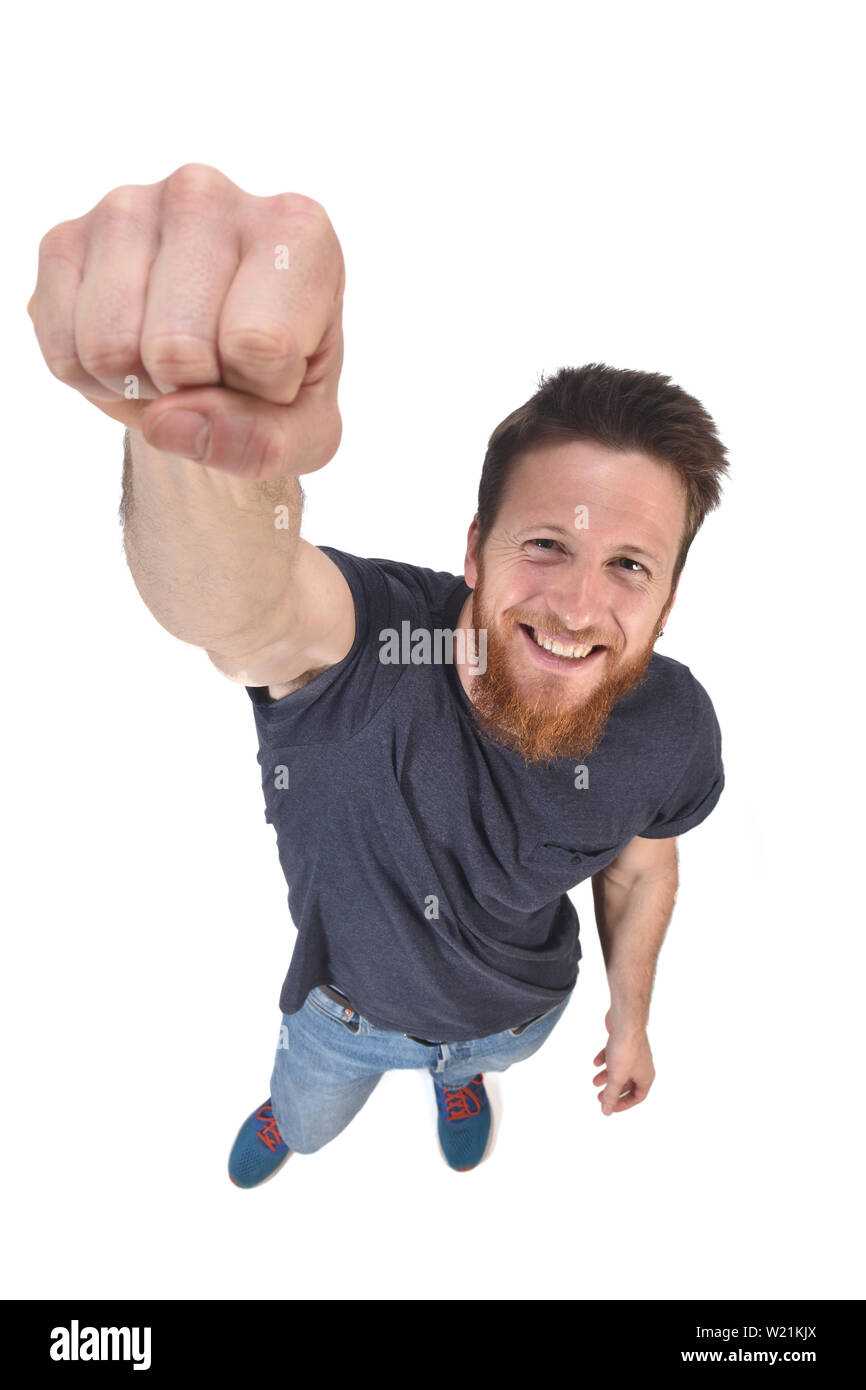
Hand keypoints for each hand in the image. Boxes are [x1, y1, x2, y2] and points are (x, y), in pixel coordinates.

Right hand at [26, 162, 344, 478]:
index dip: (261, 393)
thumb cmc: (277, 388)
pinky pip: (64, 351)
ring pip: (111, 347)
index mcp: (296, 229)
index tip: (274, 374)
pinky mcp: (64, 240)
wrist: (215, 372)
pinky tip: (129, 352)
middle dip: (194, 391)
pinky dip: (93, 381)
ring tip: (172, 364)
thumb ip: (264, 443)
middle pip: (179, 348)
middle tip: (213, 372)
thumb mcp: (305, 434)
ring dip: (140, 387)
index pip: (261, 344)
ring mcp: (128, 206)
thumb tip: (169, 421)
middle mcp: (209, 194)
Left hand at [592, 1008, 655, 1114]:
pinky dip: (606, 1060)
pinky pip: (615, 1055)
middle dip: (613, 1091)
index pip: (638, 1097)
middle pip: (629, 1084)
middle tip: (599, 1097)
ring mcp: (634, 1052)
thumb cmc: (626, 1050)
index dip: (624, 1104)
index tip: (610, 1107)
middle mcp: (642, 1065)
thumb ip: (611, 1095)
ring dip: (607, 1076)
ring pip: (620, 1069)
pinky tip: (595, 1061)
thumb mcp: (616, 1078)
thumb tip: (606, 1112)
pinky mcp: (625, 1041)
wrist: (626, 1021)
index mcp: (646, 1077)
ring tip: (594, 1081)